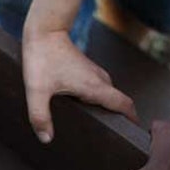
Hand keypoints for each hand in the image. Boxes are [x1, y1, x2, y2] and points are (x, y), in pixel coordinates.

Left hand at [21, 28, 137, 143]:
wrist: (44, 31)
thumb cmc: (42, 58)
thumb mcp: (37, 91)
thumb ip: (40, 116)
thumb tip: (46, 139)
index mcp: (94, 87)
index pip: (124, 104)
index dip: (132, 119)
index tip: (133, 133)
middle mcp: (99, 79)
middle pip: (117, 102)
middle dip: (118, 119)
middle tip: (110, 139)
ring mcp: (94, 73)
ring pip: (107, 95)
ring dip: (106, 109)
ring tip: (96, 128)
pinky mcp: (86, 70)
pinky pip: (98, 88)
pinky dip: (96, 100)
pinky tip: (83, 110)